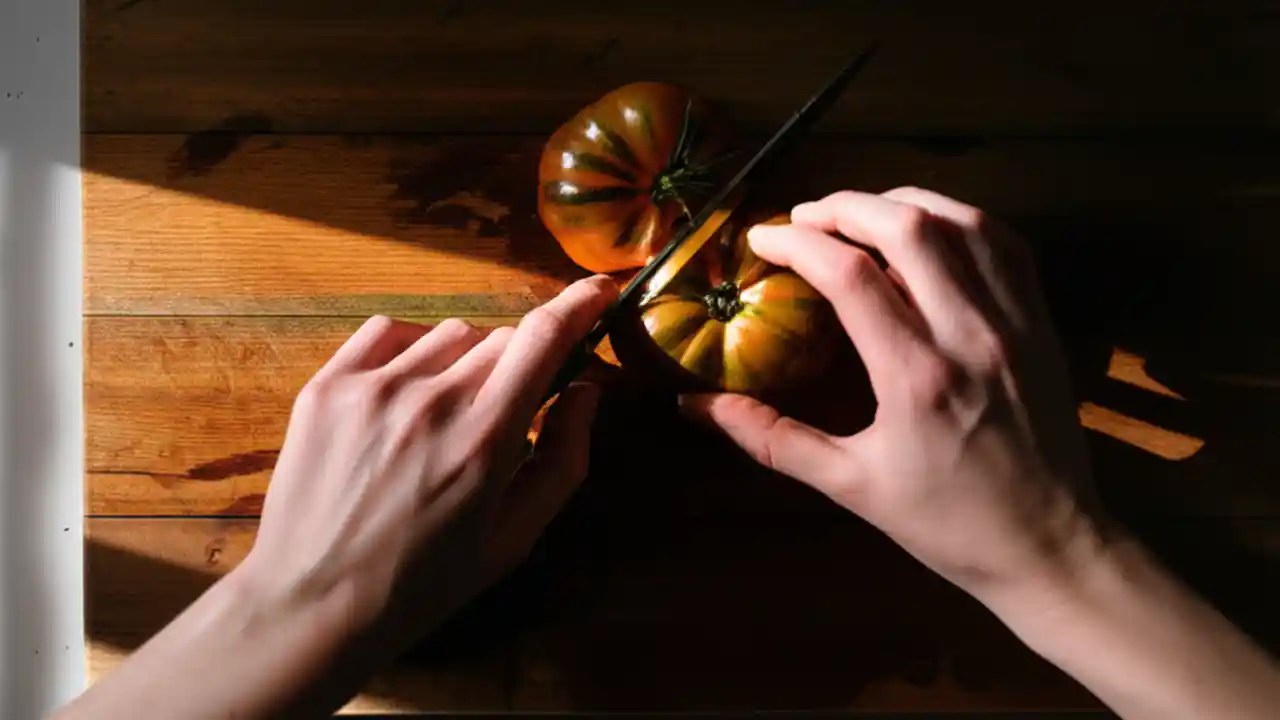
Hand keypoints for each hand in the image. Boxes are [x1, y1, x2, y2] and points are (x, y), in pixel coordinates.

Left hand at [56, 276, 617, 719]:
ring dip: (466, 360)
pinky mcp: (328, 385)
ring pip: (450, 333)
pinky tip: (407, 392)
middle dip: (519, 365)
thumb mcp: (514, 539)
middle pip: (502, 338)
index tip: (602, 289)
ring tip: (447, 414)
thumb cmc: (425, 582)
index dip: (581, 303)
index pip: (544, 338)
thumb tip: (587, 390)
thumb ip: (563, 459)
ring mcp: (373, 387)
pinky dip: (413, 349)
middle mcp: (431, 400)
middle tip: (505, 411)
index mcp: (484, 441)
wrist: (313, 602)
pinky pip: (390, 331)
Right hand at [681, 188, 1100, 596]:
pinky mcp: (1041, 322)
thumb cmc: (946, 523)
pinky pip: (1004, 243)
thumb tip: (695, 406)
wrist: (1050, 546)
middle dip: (845, 207)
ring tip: (858, 214)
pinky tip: (927, 228)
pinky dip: (959, 219)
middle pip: (908, 227)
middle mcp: (970, 334)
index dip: (798, 243)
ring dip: (902, 202)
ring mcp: (1015, 322)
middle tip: (803, 218)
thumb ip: (772, 439)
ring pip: (962, 221)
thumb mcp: (850, 487)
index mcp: (916, 377)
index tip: (762, 239)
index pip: (851, 275)